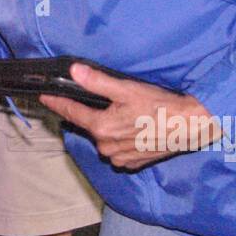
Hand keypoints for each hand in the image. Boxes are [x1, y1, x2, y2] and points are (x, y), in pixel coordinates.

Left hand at [39, 64, 219, 170]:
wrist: (191, 126)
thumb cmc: (160, 106)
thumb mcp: (127, 89)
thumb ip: (98, 82)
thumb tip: (74, 71)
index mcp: (101, 128)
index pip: (71, 112)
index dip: (56, 102)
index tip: (44, 96)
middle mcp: (106, 147)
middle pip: (88, 126)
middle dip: (89, 113)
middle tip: (103, 100)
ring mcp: (119, 158)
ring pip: (103, 139)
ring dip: (107, 128)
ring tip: (124, 114)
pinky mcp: (133, 163)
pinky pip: (117, 150)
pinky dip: (120, 140)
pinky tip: (133, 129)